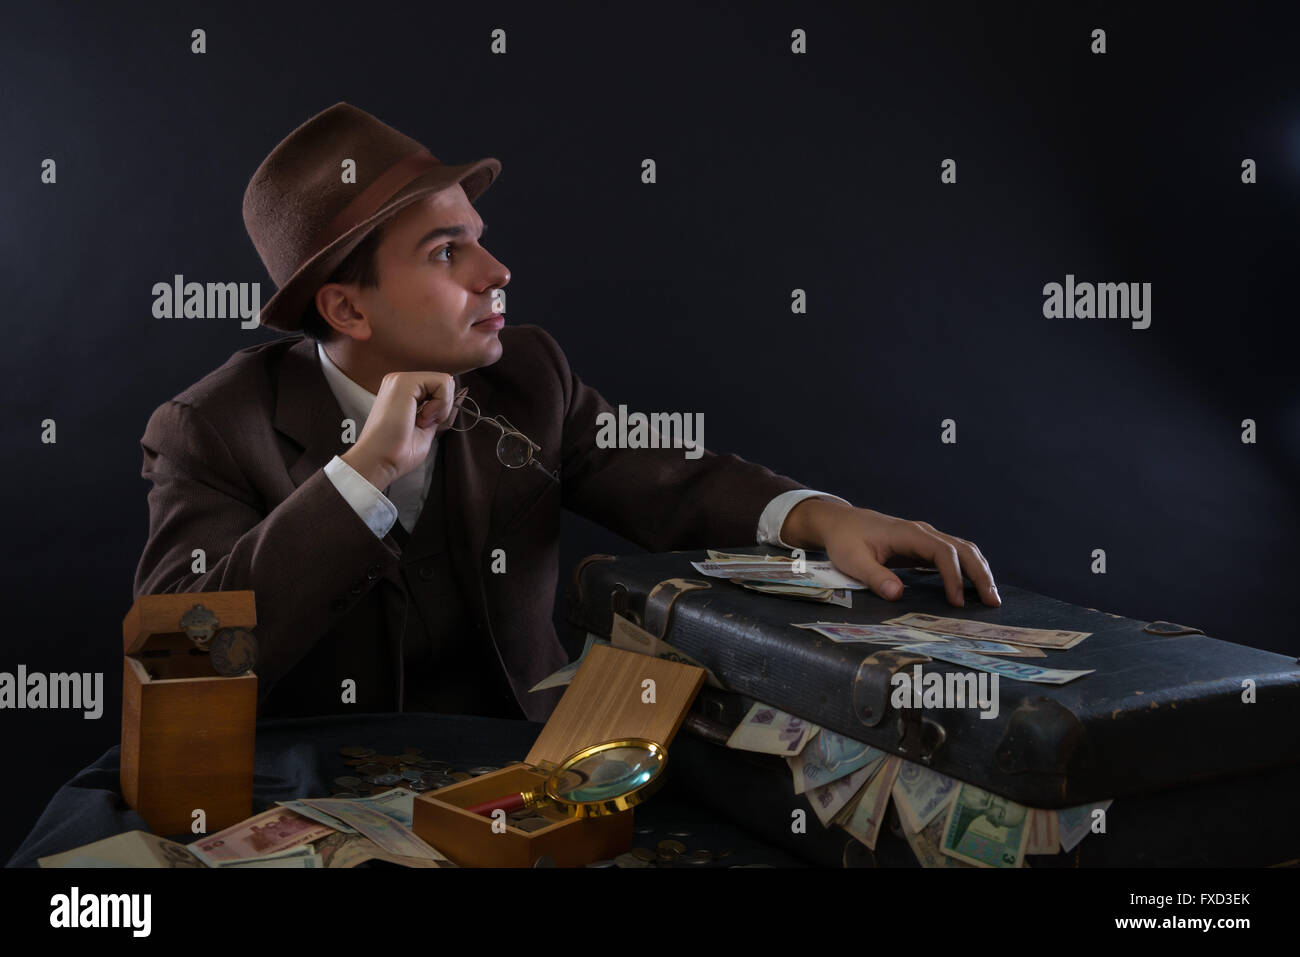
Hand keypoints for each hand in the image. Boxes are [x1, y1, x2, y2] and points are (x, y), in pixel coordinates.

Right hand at [340, 371, 456, 487]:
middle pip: (444, 382)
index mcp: (403, 391)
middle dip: (443, 406)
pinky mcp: (405, 382)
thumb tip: (463, 393)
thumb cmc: (399, 452)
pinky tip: (421, 418)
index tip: (424, 425)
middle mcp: (400, 381)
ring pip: (445, 381)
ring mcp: (400, 379)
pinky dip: (441, 404)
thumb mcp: (429, 427)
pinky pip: (443, 383)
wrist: (380, 461)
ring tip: (420, 422)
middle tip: (422, 423)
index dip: (442, 407)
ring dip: (441, 406)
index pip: (439, 387)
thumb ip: (442, 409)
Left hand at [780, 499, 999, 607]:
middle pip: (963, 549)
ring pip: (963, 550)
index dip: (953, 576)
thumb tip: (897, 595)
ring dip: (979, 571)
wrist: (839, 521)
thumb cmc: (845, 539)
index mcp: (909, 534)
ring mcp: (925, 538)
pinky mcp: (923, 546)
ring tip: (990, 597)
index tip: (956, 602)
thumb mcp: (852, 560)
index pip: (943, 552)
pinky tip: (974, 587)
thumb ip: (874, 576)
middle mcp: (923, 533)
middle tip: (992, 601)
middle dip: (980, 574)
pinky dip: (968, 569)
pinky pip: (954, 555)